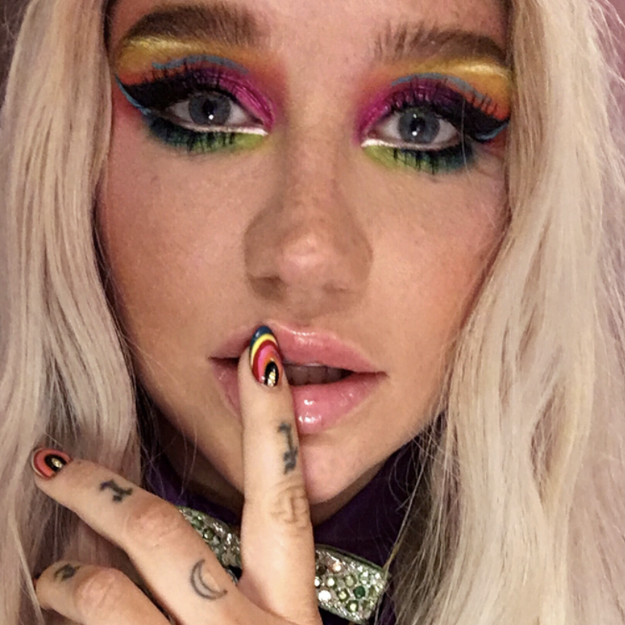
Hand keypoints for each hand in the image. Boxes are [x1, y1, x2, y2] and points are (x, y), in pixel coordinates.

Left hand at [31, 331, 322, 624]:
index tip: (260, 350)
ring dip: (70, 577)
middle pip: (166, 536)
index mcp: (290, 610)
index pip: (283, 496)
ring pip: (110, 596)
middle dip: (102, 492)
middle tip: (54, 464)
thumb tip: (195, 556)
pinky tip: (57, 622)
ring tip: (54, 573)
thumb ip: (252, 594)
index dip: (271, 418)